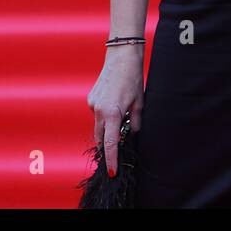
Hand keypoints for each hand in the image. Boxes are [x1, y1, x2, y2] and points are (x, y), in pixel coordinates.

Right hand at [86, 47, 144, 176]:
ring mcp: (92, 105)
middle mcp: (98, 111)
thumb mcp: (139, 103)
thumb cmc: (133, 79)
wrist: (121, 58)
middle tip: (119, 149)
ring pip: (99, 126)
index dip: (111, 160)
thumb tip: (131, 135)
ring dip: (107, 129)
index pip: (110, 144)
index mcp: (112, 113)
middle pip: (101, 138)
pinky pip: (97, 115)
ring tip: (122, 118)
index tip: (112, 172)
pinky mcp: (91, 99)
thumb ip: (135, 122)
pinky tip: (115, 105)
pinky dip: (105, 117)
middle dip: (108, 146)